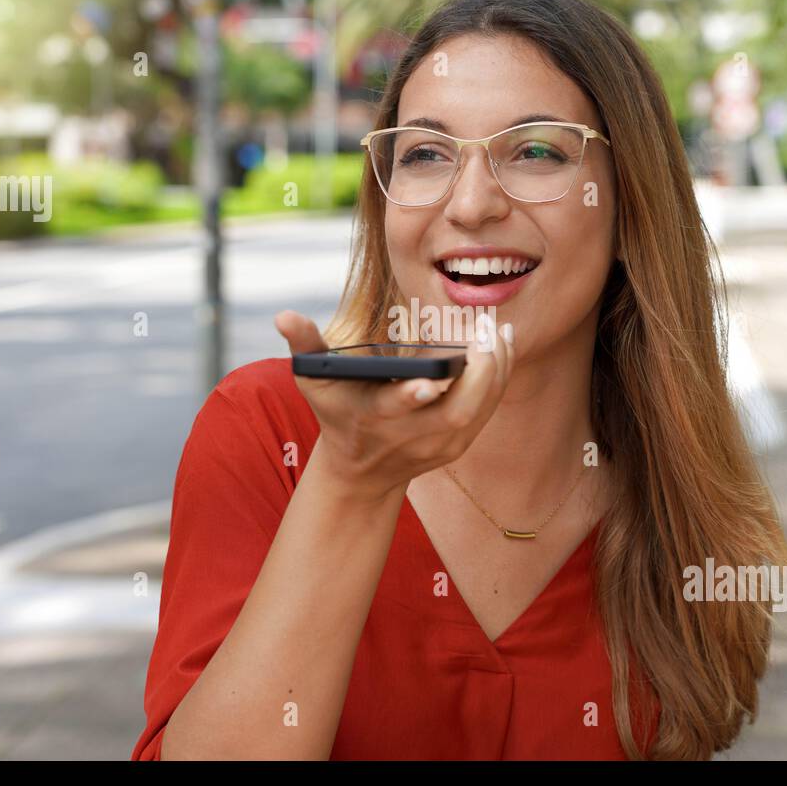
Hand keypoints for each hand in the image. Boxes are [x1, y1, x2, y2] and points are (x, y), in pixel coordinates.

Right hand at [275, 310, 515, 501]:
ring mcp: (440, 444)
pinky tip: (502, 345)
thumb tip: (283, 315)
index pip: (396, 410)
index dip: (413, 396)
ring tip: (497, 332)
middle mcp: (411, 436)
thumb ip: (303, 346)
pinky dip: (499, 377)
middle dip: (477, 375)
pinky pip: (488, 409)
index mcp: (375, 417)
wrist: (362, 470)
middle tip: (485, 333)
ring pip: (479, 410)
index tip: (432, 378)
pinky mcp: (459, 444)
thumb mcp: (314, 382)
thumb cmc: (337, 413)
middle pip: (455, 412)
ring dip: (494, 370)